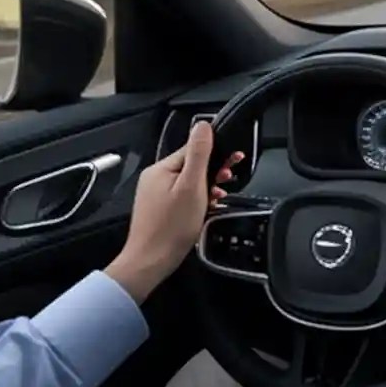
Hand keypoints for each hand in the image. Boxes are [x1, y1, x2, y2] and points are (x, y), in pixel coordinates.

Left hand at [106, 122, 243, 302]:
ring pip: (189, 182)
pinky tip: (206, 209)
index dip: (216, 155)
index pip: (193, 150)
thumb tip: (203, 125)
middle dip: (212, 172)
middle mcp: (155, 178)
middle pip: (191, 166)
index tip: (234, 160)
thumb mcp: (191, 186)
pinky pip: (183, 196)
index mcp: (161, 169)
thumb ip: (198, 154)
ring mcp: (155, 194)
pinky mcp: (159, 209)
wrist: (151, 261)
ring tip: (217, 198)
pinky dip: (198, 200)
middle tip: (227, 181)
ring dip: (207, 188)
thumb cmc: (172, 226)